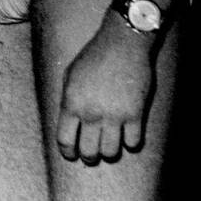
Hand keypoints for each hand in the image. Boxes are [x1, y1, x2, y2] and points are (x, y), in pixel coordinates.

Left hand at [57, 18, 155, 163]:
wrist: (123, 43)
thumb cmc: (94, 56)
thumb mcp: (70, 75)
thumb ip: (68, 100)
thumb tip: (69, 123)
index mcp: (72, 103)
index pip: (65, 141)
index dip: (68, 152)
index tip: (72, 155)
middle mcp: (91, 113)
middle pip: (89, 152)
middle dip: (89, 157)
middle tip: (92, 155)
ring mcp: (115, 115)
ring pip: (111, 152)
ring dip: (109, 153)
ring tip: (110, 147)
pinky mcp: (136, 113)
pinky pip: (133, 143)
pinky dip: (130, 143)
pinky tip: (128, 136)